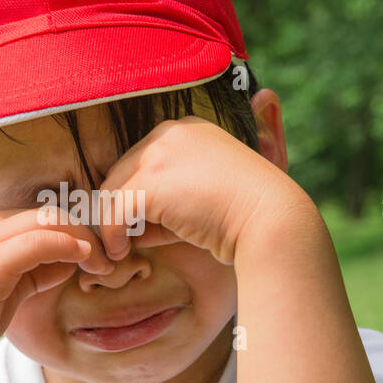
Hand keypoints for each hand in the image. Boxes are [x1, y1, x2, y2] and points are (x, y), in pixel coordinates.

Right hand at [0, 207, 112, 382]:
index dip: (71, 232)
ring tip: (102, 263)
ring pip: (49, 221)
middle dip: (84, 231)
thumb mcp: (3, 291)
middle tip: (107, 256)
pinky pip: (42, 240)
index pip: (37, 216)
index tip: (94, 254)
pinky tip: (86, 261)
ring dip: (84, 239)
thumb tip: (71, 259)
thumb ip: (33, 271)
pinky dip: (70, 246)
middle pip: (47, 212)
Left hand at [92, 116, 301, 264]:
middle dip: (120, 208)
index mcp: (188, 130)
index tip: (144, 225)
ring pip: (112, 190)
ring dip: (111, 222)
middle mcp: (170, 132)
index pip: (143, 161)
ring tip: (121, 248)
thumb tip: (133, 229)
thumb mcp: (208, 199)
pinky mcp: (151, 181)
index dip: (138, 196)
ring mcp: (159, 153)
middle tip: (125, 240)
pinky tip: (122, 252)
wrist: (272, 221)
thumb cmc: (246, 220)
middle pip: (121, 172)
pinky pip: (113, 210)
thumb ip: (170, 204)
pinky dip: (111, 234)